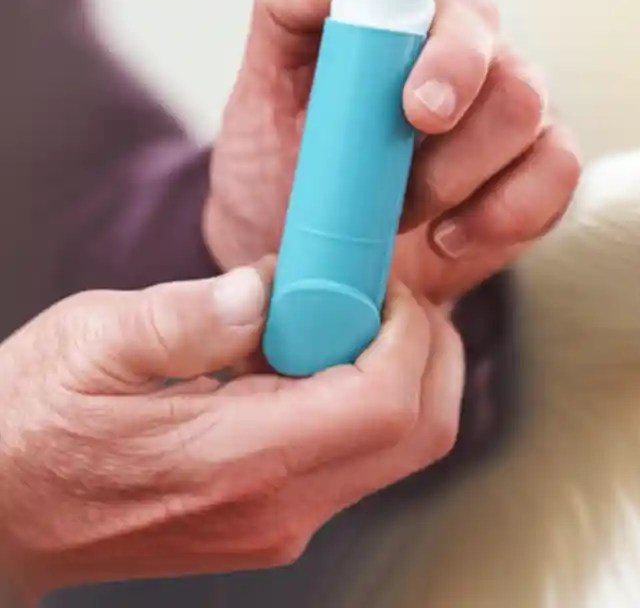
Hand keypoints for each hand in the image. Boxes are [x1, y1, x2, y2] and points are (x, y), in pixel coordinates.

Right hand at [0, 263, 461, 598]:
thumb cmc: (28, 428)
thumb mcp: (89, 345)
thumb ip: (189, 314)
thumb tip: (269, 288)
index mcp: (238, 463)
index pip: (388, 405)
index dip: (409, 332)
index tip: (379, 282)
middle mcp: (280, 509)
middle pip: (424, 433)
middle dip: (430, 350)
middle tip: (383, 293)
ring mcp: (284, 526)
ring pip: (401, 449)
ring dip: (400, 372)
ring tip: (336, 319)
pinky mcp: (279, 524)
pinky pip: (360, 460)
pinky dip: (363, 400)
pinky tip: (305, 359)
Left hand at [206, 0, 580, 302]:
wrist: (314, 269)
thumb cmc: (289, 174)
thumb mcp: (259, 93)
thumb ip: (286, 12)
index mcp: (389, 14)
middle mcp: (458, 49)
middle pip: (483, 29)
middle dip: (452, 71)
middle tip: (414, 120)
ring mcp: (505, 112)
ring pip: (526, 102)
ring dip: (461, 164)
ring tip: (403, 210)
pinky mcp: (536, 176)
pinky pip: (558, 171)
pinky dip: (506, 209)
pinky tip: (450, 237)